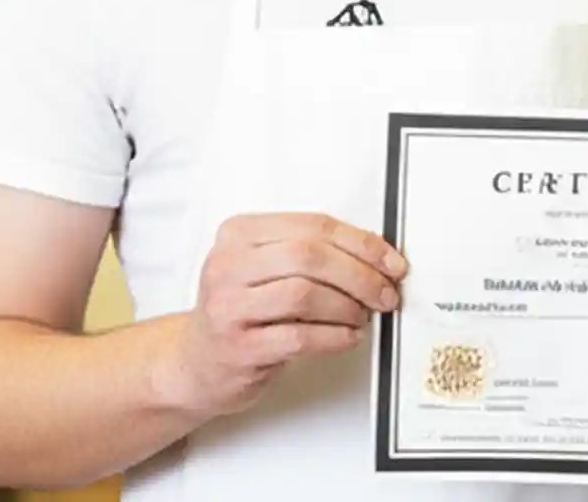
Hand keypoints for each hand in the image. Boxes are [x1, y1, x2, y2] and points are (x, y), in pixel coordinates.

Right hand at [179, 213, 406, 416]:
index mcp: (239, 233)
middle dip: (360, 275)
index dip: (361, 243)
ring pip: (305, 294)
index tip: (390, 261)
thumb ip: (309, 253)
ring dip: (348, 307)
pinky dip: (335, 336)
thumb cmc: (240, 310)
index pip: (313, 225)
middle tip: (384, 292)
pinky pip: (300, 337)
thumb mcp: (262, 267)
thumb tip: (375, 256)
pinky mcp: (239, 347)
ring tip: (361, 316)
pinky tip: (347, 337)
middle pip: (310, 256)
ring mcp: (229, 306)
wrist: (197, 361)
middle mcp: (228, 265)